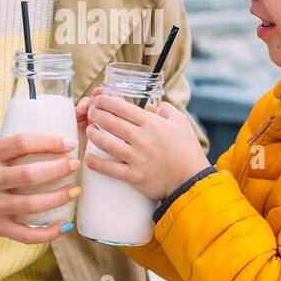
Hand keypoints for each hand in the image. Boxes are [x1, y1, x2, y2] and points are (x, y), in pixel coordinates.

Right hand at [0, 133, 81, 252]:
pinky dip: (47, 233)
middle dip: (60, 168)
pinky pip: (25, 234)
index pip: (22, 143)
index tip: (66, 142)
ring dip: (59, 198)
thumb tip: (30, 142)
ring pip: (34, 205)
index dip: (49, 141)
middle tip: (75, 164)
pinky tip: (62, 226)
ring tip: (74, 191)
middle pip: (32, 174)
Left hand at [82, 91, 210, 202]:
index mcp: (152, 123)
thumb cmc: (188, 152)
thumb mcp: (182, 123)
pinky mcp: (133, 176)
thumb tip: (155, 107)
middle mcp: (142, 138)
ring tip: (89, 131)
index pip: (121, 107)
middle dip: (95, 114)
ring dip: (93, 134)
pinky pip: (109, 168)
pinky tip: (88, 158)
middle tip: (91, 112)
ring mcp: (136, 158)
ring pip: (105, 143)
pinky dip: (95, 162)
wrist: (192, 181)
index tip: (98, 99)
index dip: (105, 100)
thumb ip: (167, 110)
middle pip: (109, 121)